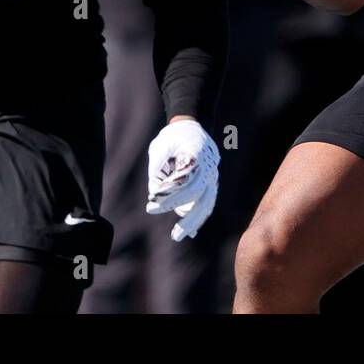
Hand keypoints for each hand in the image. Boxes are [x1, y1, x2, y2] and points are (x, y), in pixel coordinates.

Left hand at [146, 118, 219, 241]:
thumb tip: (155, 196)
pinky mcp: (211, 182)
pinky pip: (208, 202)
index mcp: (196, 153)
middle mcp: (208, 165)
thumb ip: (157, 171)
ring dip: (193, 220)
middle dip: (177, 208)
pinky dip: (199, 216)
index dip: (167, 192)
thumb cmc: (172, 138)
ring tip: (178, 235)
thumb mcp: (159, 148)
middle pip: (197, 192)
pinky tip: (190, 231)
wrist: (191, 127)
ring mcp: (213, 175)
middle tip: (158, 217)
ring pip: (207, 201)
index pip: (183, 178)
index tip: (150, 201)